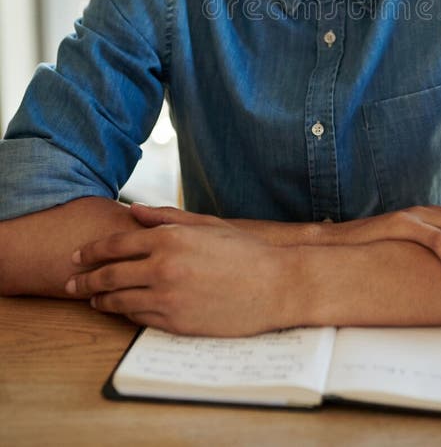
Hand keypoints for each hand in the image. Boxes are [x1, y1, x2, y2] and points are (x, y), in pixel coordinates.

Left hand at [64, 214, 294, 335]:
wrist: (275, 285)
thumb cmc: (243, 251)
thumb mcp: (206, 225)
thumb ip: (167, 218)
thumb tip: (135, 212)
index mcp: (170, 238)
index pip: (116, 244)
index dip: (92, 251)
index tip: (78, 256)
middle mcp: (163, 266)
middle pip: (109, 274)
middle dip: (85, 278)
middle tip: (70, 282)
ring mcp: (167, 297)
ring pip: (118, 300)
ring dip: (99, 300)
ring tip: (91, 299)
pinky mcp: (176, 322)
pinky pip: (138, 318)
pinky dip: (124, 313)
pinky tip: (120, 310)